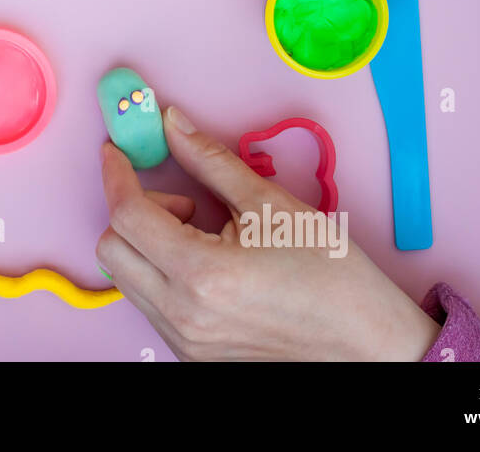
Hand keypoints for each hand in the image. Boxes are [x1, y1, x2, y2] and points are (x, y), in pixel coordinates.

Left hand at [97, 105, 441, 360]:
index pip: (127, 214)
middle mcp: (182, 314)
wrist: (368, 343)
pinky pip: (150, 305)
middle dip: (133, 212)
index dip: (117, 175)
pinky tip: (206, 265)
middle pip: (112, 248)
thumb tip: (171, 124)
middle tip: (184, 202)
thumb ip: (209, 160)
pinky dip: (161, 275)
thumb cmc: (331, 276)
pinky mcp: (193, 355)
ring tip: (203, 235)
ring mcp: (184, 341)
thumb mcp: (270, 203)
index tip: (119, 154)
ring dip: (147, 245)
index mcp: (200, 273)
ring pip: (126, 279)